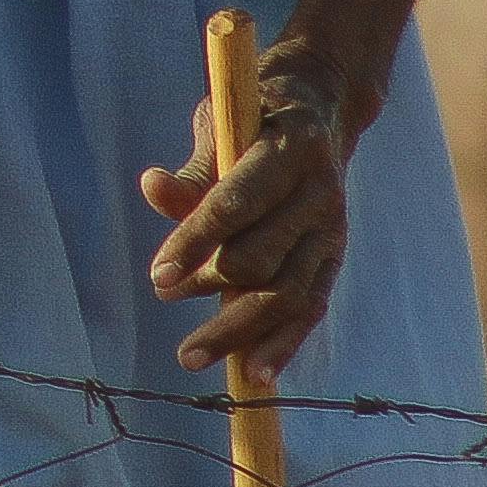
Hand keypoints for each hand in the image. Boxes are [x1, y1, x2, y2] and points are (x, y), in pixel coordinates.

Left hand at [141, 47, 354, 396]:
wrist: (320, 111)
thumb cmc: (254, 118)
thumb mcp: (221, 124)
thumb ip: (193, 169)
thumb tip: (153, 189)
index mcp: (290, 150)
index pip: (239, 203)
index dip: (197, 240)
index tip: (159, 275)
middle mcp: (320, 193)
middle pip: (264, 256)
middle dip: (210, 284)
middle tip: (162, 296)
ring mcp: (332, 230)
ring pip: (288, 293)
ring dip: (239, 330)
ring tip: (191, 357)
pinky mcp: (334, 257)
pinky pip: (310, 307)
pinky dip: (284, 343)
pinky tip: (256, 375)